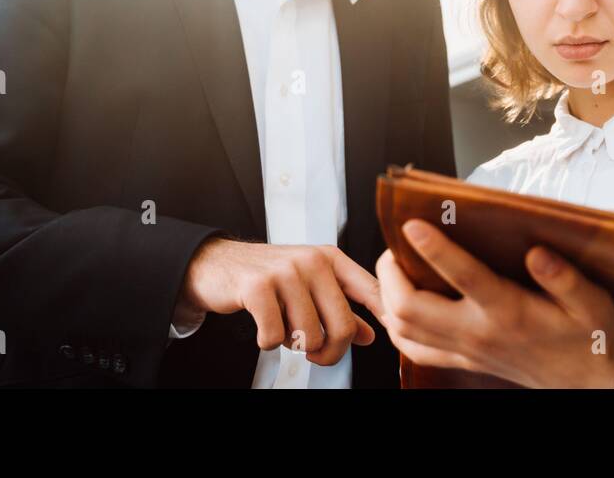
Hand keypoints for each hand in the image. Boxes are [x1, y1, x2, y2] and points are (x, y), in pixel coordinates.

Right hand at [177, 239, 380, 365]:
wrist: (218, 263)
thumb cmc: (269, 275)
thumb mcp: (310, 285)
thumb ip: (341, 307)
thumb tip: (370, 335)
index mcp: (331, 259)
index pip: (372, 289)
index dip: (387, 316)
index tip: (396, 332)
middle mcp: (312, 261)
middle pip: (343, 326)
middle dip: (330, 352)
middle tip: (316, 354)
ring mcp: (285, 272)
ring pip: (309, 336)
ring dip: (295, 346)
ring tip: (283, 329)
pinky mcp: (258, 286)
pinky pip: (275, 337)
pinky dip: (269, 343)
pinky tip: (264, 328)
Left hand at [375, 219, 613, 387]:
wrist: (590, 384)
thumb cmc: (590, 337)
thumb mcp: (593, 304)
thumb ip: (566, 279)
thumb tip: (536, 254)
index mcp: (509, 312)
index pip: (463, 277)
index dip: (434, 249)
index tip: (412, 223)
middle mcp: (479, 333)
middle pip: (411, 309)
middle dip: (390, 273)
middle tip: (395, 246)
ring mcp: (467, 351)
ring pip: (403, 331)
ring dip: (387, 297)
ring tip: (392, 268)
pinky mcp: (463, 361)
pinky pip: (413, 349)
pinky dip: (396, 326)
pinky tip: (397, 305)